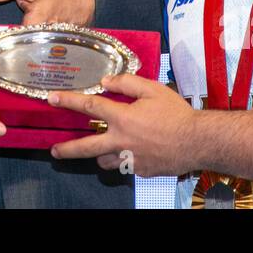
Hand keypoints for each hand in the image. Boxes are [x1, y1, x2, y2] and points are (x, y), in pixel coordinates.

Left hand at [48, 74, 198, 177]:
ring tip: (97, 149)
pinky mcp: (140, 170)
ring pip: (104, 161)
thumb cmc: (178, 114)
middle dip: (67, 149)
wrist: (199, 142)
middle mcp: (121, 141)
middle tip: (54, 150)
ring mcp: (130, 159)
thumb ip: (127, 83)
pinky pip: (124, 166)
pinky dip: (122, 159)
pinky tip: (131, 152)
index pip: (89, 106)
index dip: (68, 100)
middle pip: (86, 146)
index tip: (52, 99)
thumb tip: (107, 81)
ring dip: (98, 155)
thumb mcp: (153, 89)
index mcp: (123, 118)